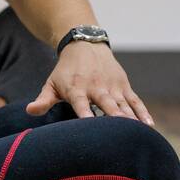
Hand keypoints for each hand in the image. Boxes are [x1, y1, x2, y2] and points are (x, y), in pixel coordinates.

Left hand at [27, 41, 154, 124]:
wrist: (85, 45)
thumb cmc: (65, 71)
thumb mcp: (51, 83)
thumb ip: (43, 100)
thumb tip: (29, 111)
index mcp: (77, 88)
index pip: (81, 104)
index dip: (85, 115)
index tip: (89, 126)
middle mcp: (96, 87)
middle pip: (107, 104)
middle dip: (114, 118)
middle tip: (121, 134)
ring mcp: (112, 86)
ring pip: (123, 104)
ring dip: (131, 118)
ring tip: (138, 134)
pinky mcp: (124, 85)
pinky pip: (135, 101)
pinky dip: (142, 112)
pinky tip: (149, 126)